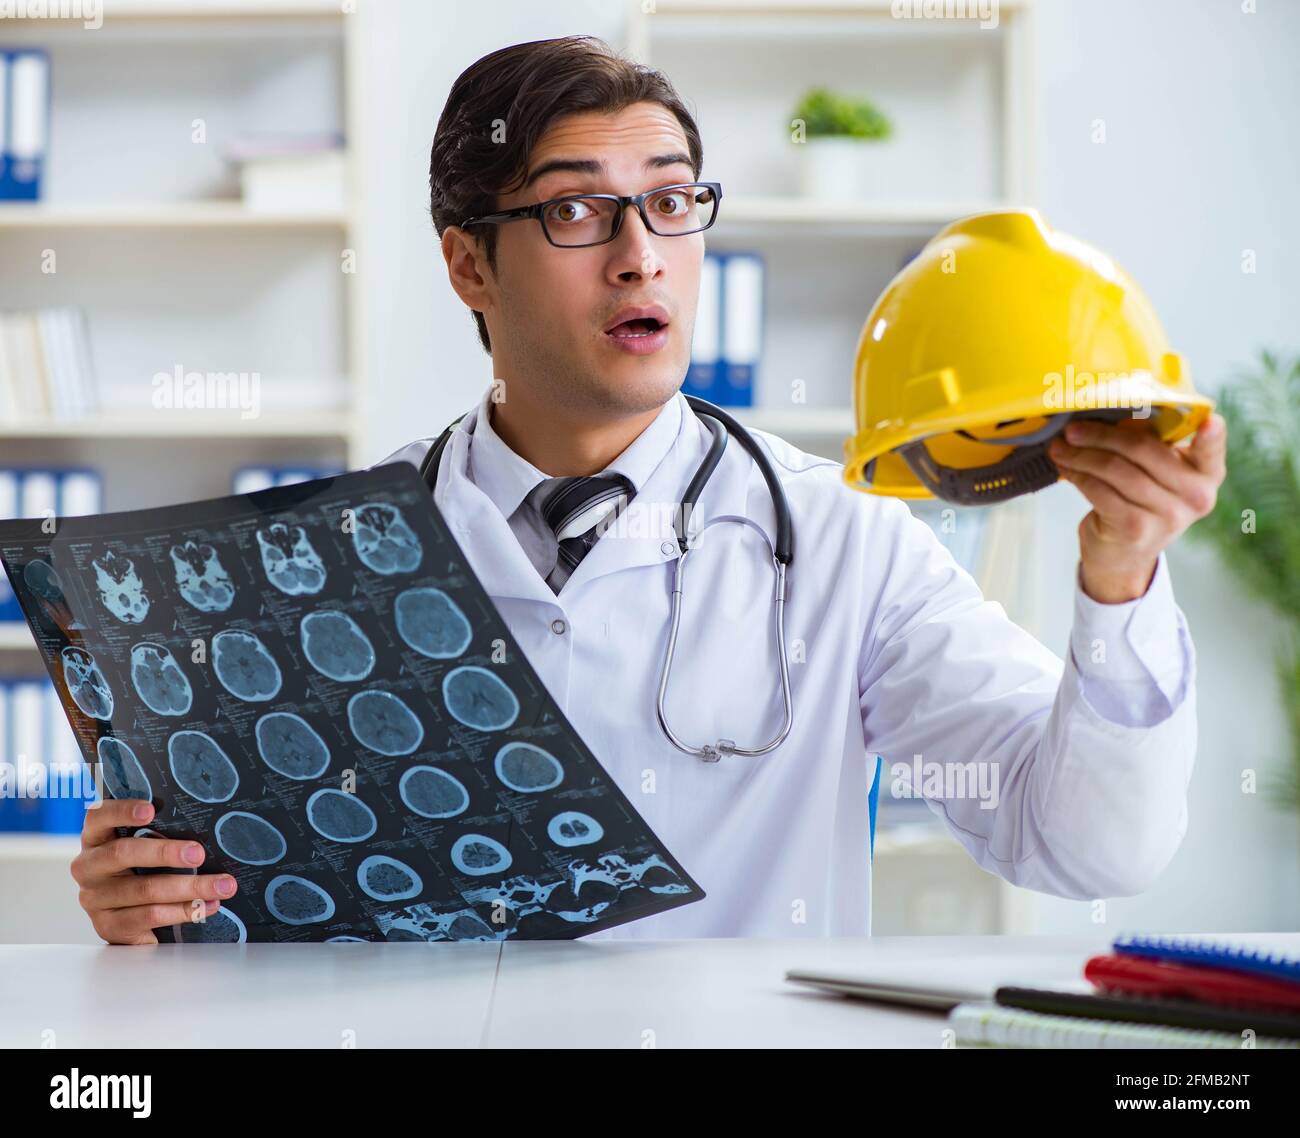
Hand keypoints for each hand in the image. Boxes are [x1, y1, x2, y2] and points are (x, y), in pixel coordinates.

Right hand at [71, 798, 237, 944]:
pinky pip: (150, 916)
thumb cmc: (143, 872)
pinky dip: (184, 910)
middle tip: (198, 853)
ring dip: (189, 887)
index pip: (98, 817)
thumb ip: (160, 834)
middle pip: (123, 853)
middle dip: (165, 852)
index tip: (151, 810)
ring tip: (221, 885)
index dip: (121, 811)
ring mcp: (95, 899)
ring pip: (145, 889)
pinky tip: (207, 905)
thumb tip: (206, 824)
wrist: (132, 922)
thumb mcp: (145, 849)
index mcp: (96, 839)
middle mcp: (89, 867)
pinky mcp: (109, 926)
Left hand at [1047, 412, 1226, 603]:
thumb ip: (1151, 446)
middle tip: (1073, 428)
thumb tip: (1106, 412)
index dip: (1213, 435)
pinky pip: (1099, 490)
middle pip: (1143, 449)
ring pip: (1115, 469)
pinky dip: (1077, 474)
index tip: (1209, 422)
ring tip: (1060, 447)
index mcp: (1208, 473)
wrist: (1124, 555)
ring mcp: (1168, 516)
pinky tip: (1066, 467)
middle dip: (1102, 434)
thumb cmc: (1141, 502)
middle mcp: (1196, 496)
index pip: (1212, 449)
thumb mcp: (1158, 475)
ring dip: (1081, 455)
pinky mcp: (1135, 528)